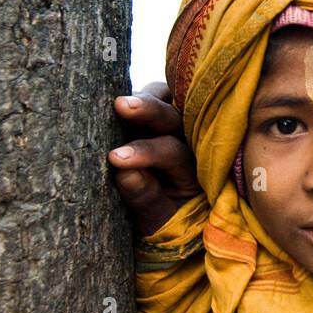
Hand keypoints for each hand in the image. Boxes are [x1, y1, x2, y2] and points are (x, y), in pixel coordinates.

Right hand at [109, 81, 199, 236]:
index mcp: (196, 169)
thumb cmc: (168, 222)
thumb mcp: (158, 221)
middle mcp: (194, 142)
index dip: (146, 153)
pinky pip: (165, 95)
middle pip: (177, 118)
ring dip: (147, 97)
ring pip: (172, 99)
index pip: (173, 153)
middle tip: (121, 105)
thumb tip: (122, 172)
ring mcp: (184, 124)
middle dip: (149, 111)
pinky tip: (126, 90)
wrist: (181, 220)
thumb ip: (145, 197)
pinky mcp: (171, 113)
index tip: (115, 158)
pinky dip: (149, 92)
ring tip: (121, 99)